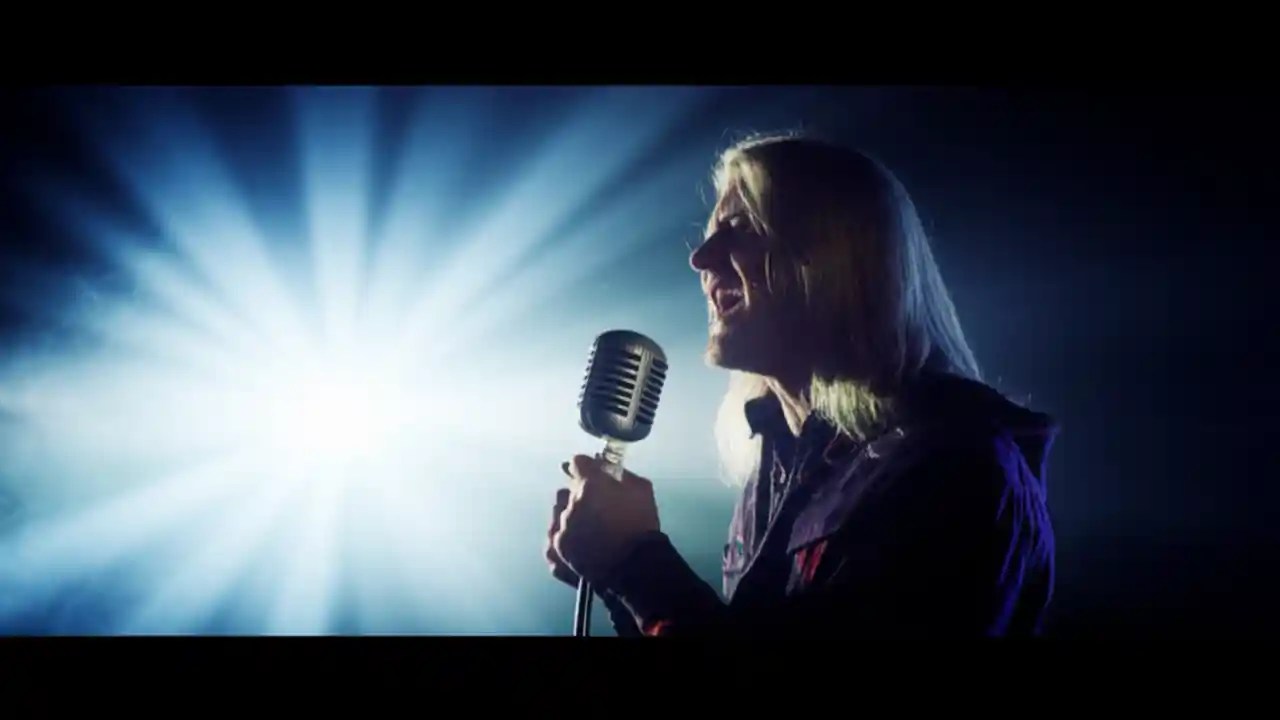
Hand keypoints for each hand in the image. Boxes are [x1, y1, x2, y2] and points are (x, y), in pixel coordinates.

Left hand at [546, 454, 659, 584]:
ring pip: (559, 513)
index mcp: (589, 486)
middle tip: (597, 505)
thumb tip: (609, 468)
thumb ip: (621, 473)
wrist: (637, 568)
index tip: (592, 472)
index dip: (587, 467)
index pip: (578, 463)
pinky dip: (565, 536)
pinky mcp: (557, 549)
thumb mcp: (641, 489)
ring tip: (590, 527)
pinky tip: (580, 541)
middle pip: (567, 490)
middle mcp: (570, 505)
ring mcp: (562, 528)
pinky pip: (554, 535)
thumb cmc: (641, 527)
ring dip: (571, 515)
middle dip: (580, 494)